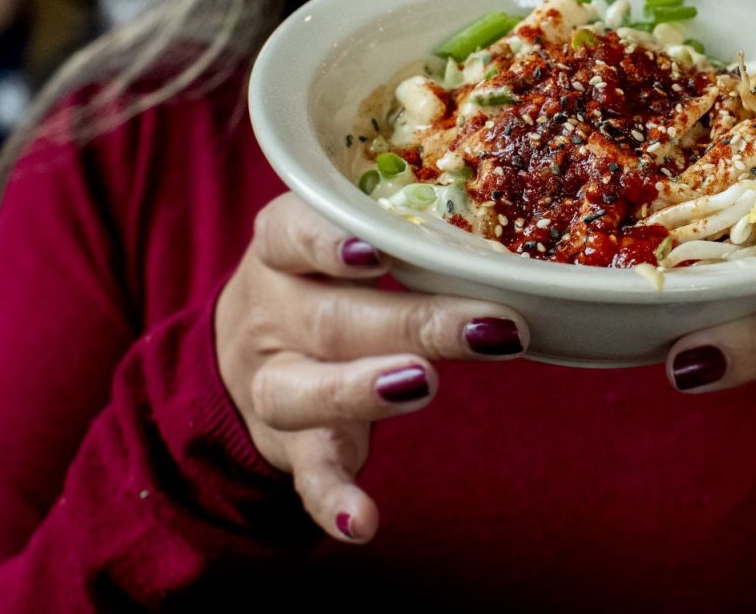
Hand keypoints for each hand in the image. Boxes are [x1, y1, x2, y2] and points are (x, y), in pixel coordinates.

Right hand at [215, 193, 529, 541]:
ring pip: (301, 393)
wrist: (241, 348)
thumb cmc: (323, 276)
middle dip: (410, 324)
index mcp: (283, 249)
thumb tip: (514, 236)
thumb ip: (403, 233)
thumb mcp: (340, 237)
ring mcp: (274, 383)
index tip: (379, 250)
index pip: (291, 233)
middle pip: (328, 319)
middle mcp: (271, 314)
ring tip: (423, 386)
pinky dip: (333, 500)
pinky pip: (306, 475)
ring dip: (364, 392)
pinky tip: (363, 522)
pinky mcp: (289, 447)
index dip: (328, 241)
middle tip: (483, 329)